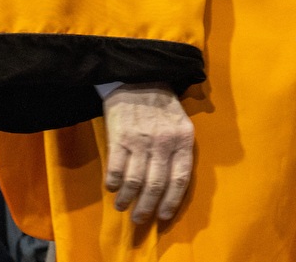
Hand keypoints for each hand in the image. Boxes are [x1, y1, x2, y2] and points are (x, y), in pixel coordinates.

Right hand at [103, 85, 194, 224]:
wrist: (139, 77)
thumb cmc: (162, 106)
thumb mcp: (181, 123)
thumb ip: (179, 151)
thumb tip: (172, 187)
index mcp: (183, 139)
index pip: (180, 179)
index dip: (171, 201)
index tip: (163, 216)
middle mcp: (164, 141)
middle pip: (156, 185)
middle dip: (147, 207)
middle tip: (139, 219)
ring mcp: (140, 139)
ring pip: (134, 181)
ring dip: (127, 199)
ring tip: (122, 206)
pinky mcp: (119, 136)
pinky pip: (115, 169)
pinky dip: (113, 184)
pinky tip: (112, 188)